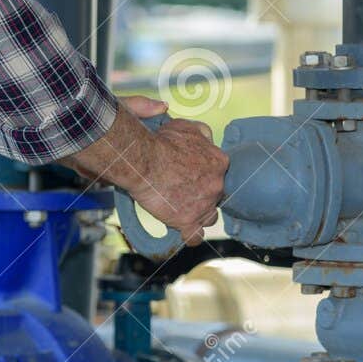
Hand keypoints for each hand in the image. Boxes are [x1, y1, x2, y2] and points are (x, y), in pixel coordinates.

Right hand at [63, 96, 227, 244]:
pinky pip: (195, 237)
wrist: (142, 159)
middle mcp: (217, 184)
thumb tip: (204, 134)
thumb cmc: (160, 141)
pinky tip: (184, 232)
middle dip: (203, 194)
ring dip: (199, 214)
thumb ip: (198, 130)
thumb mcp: (184, 125)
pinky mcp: (188, 221)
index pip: (220, 173)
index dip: (206, 175)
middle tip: (184, 191)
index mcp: (220, 161)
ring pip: (210, 216)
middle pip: (216, 195)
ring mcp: (204, 205)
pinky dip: (190, 236)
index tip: (192, 175)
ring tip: (183, 209)